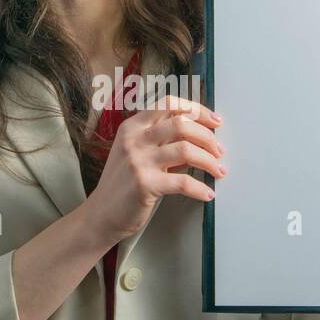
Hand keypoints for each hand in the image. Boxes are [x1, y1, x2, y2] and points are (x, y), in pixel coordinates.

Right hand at [83, 94, 223, 243]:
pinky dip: (201, 188)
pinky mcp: (144, 184)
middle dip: (208, 137)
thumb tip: (199, 138)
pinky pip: (183, 182)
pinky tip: (207, 194)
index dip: (197, 109)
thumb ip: (162, 142)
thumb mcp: (136, 153)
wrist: (100, 215)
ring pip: (186, 150)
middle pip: (182, 124)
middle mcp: (134, 139)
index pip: (169, 104)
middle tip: (219, 151)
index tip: (215, 122)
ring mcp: (138, 161)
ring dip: (210, 161)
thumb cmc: (122, 185)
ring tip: (219, 171)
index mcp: (132, 127)